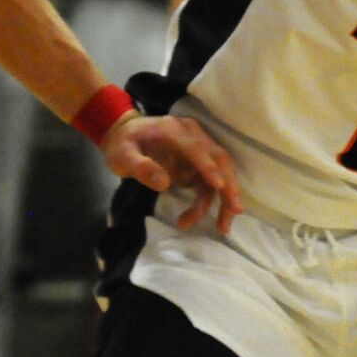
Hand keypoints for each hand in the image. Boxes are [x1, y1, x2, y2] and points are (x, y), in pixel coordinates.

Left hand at [102, 112, 242, 233]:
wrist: (124, 134)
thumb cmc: (123, 144)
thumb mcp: (122, 155)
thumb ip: (141, 167)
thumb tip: (164, 183)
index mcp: (173, 130)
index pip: (196, 147)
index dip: (208, 166)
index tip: (219, 186)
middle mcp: (192, 135)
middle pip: (218, 158)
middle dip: (229, 185)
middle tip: (234, 212)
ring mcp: (197, 148)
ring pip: (220, 171)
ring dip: (225, 198)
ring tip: (222, 226)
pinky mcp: (197, 162)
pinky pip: (208, 182)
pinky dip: (210, 200)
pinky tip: (202, 217)